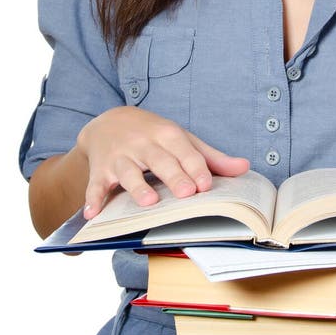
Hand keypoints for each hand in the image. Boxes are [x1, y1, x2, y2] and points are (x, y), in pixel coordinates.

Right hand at [76, 106, 249, 219]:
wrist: (108, 121)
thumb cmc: (152, 135)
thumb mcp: (181, 139)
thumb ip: (210, 156)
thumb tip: (244, 168)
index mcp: (166, 135)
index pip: (184, 151)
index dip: (196, 168)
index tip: (206, 185)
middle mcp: (143, 144)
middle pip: (160, 161)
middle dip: (174, 176)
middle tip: (187, 193)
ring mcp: (120, 158)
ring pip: (129, 172)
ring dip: (138, 187)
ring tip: (149, 202)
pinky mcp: (100, 170)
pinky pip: (95, 185)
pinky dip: (93, 198)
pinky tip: (92, 213)